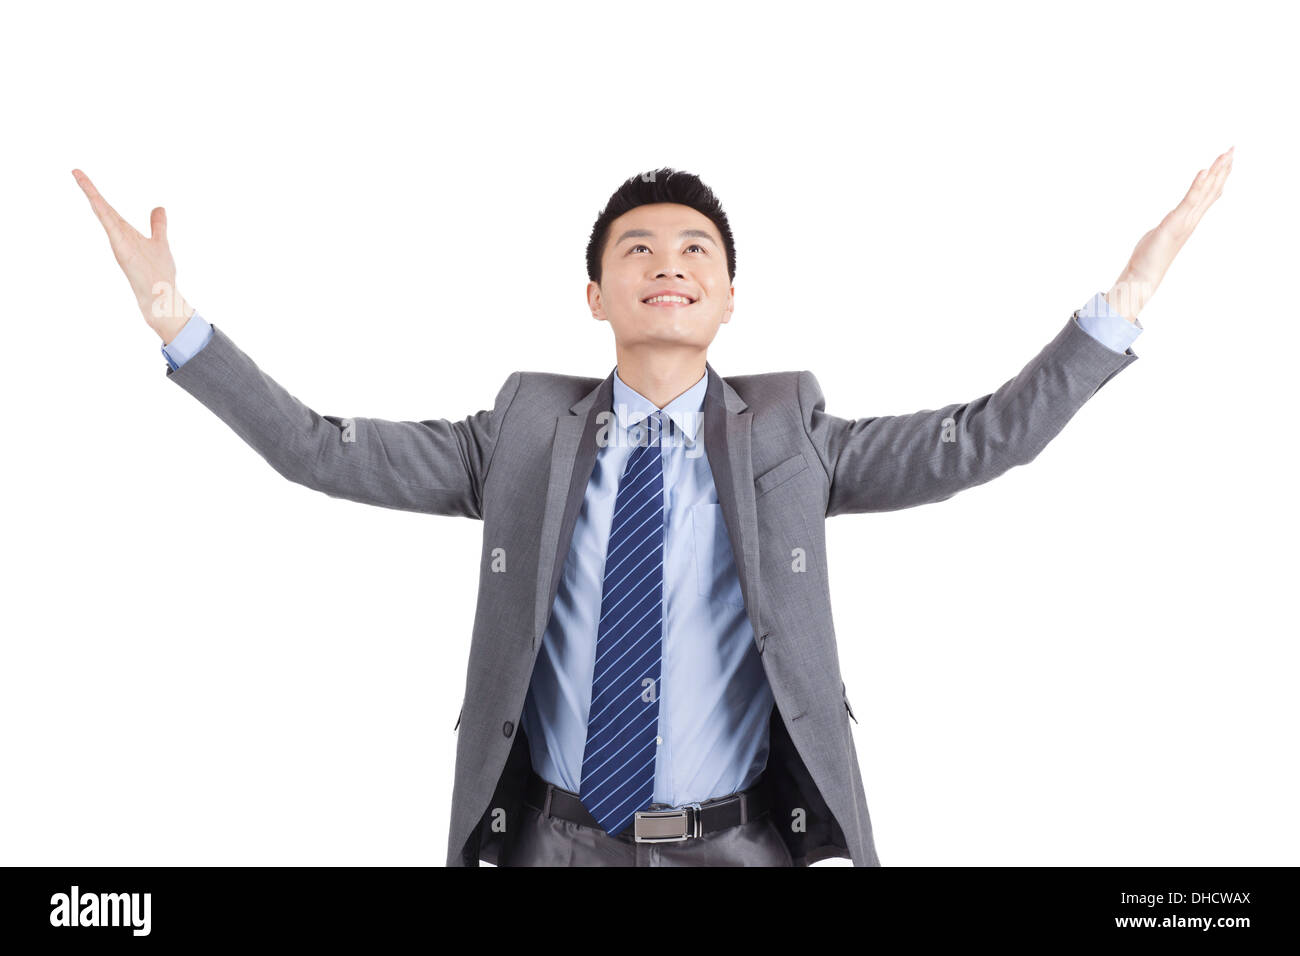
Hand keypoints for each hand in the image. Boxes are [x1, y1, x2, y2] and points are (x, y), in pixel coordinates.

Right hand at [72, 169, 193, 343]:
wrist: (161, 297)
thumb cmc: (159, 273)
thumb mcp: (160, 242)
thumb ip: (157, 225)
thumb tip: (159, 207)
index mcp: (126, 232)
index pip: (108, 208)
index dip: (96, 192)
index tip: (81, 175)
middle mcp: (120, 236)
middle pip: (103, 208)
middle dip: (90, 189)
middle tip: (75, 170)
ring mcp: (120, 244)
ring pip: (104, 215)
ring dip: (93, 196)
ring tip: (80, 177)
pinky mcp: (123, 252)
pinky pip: (112, 230)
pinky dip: (104, 216)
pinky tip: (96, 202)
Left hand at [1105, 146, 1233, 322]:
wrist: (1142, 277)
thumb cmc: (1148, 258)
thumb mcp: (1162, 234)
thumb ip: (1170, 225)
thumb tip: (1168, 224)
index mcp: (1188, 221)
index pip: (1207, 196)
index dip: (1218, 178)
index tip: (1226, 162)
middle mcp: (1191, 220)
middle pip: (1212, 190)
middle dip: (1222, 170)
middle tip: (1233, 149)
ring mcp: (1185, 222)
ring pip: (1205, 192)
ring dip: (1215, 172)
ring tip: (1225, 154)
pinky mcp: (1175, 224)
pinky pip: (1189, 201)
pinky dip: (1197, 186)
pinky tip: (1204, 171)